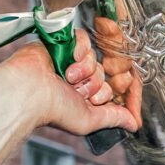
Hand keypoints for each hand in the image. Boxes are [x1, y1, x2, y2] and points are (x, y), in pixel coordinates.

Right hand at [0, 30, 137, 134]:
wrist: (29, 92)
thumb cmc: (53, 110)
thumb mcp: (90, 121)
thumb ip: (113, 118)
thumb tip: (134, 124)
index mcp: (85, 97)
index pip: (113, 90)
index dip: (119, 92)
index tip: (121, 92)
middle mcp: (79, 79)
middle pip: (106, 75)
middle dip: (95, 86)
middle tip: (77, 92)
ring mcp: (71, 61)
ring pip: (96, 59)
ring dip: (85, 71)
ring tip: (67, 79)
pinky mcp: (63, 43)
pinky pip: (85, 40)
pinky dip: (80, 51)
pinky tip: (67, 63)